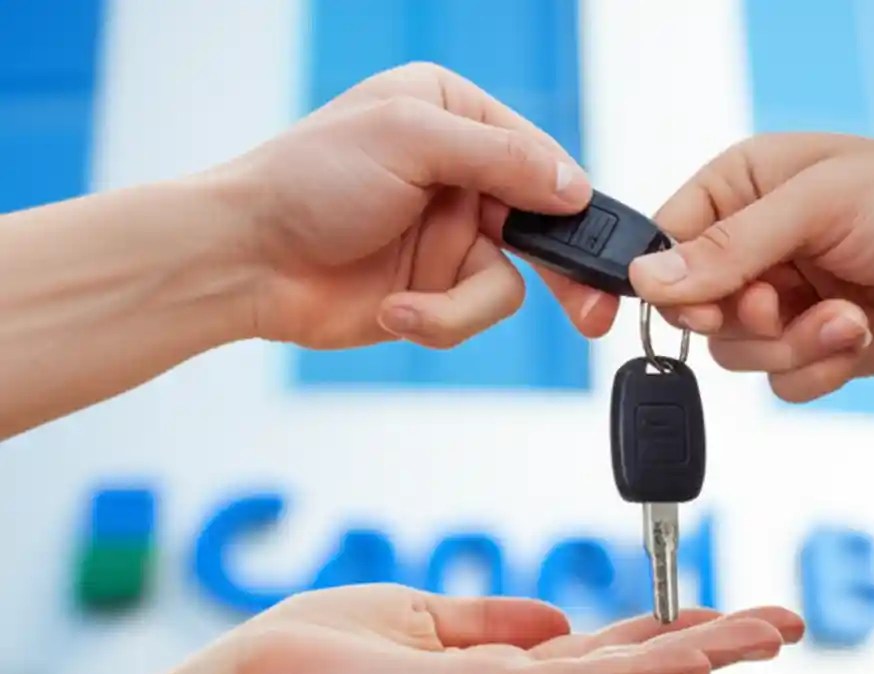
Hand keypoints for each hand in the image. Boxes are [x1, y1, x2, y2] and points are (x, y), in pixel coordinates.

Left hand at [79, 584, 803, 673]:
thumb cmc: (307, 661)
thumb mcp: (414, 617)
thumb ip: (489, 621)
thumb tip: (555, 618)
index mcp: (501, 673)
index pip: (607, 652)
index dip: (670, 631)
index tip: (724, 611)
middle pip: (635, 669)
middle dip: (712, 645)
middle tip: (782, 621)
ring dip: (702, 654)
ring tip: (767, 630)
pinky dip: (645, 671)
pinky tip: (696, 653)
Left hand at [216, 62, 618, 349]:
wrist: (242, 261)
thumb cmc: (306, 182)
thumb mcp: (410, 142)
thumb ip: (501, 158)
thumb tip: (573, 186)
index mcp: (452, 114)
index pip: (537, 153)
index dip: (565, 195)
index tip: (581, 229)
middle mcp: (459, 173)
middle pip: (542, 222)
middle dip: (565, 269)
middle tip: (593, 308)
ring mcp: (448, 235)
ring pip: (512, 280)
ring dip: (464, 303)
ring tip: (412, 307)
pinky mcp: (434, 289)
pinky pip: (474, 313)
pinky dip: (437, 319)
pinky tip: (392, 308)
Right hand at [631, 133, 873, 402]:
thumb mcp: (821, 206)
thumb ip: (731, 246)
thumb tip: (647, 279)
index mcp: (741, 187)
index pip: (664, 239)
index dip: (662, 279)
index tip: (685, 304)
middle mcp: (755, 245)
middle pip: (692, 308)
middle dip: (739, 317)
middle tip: (775, 303)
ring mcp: (785, 299)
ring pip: (736, 353)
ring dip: (791, 344)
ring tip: (847, 317)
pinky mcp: (816, 345)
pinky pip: (780, 382)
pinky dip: (818, 368)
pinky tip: (860, 333)